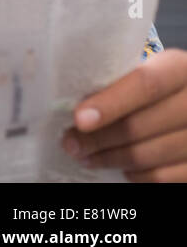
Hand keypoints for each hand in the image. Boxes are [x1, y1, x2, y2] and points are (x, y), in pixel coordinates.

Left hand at [61, 48, 186, 180]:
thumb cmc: (154, 84)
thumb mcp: (143, 70)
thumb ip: (117, 82)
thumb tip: (73, 104)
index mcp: (179, 69)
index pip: (146, 84)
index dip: (111, 103)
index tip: (79, 119)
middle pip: (141, 125)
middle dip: (98, 137)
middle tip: (70, 143)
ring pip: (148, 155)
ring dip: (110, 158)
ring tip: (85, 156)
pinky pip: (163, 177)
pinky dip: (136, 174)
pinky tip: (120, 167)